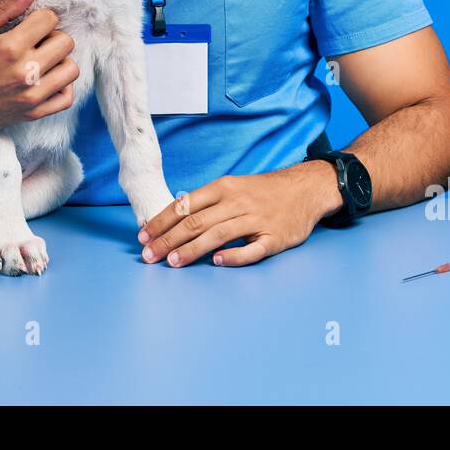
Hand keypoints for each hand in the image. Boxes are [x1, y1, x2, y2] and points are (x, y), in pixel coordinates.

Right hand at [0, 0, 79, 134]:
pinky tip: (47, 80)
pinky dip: (62, 87)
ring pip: (71, 69)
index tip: (31, 24)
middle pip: (66, 42)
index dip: (41, 17)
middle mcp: (25, 72)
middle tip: (38, 41)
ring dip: (60, 61)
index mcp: (10, 47)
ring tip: (43, 60)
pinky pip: (66, 98)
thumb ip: (3, 8)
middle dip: (53, 36)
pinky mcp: (33, 113)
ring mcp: (31, 95)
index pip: (50, 19)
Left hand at [136, 161, 343, 267]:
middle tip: (149, 255)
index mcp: (224, 188)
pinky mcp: (274, 238)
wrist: (306, 188)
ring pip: (218, 235)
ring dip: (192, 249)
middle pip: (197, 221)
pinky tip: (217, 262)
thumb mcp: (234, 187)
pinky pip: (252, 249)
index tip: (143, 235)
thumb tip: (174, 219)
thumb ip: (208, 203)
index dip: (162, 221)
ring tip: (172, 262)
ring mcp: (257, 220)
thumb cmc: (264, 192)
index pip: (186, 204)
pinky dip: (234, 256)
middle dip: (169, 239)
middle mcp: (237, 202)